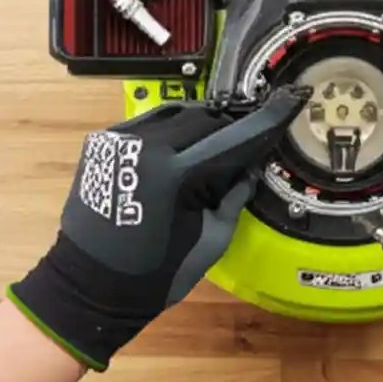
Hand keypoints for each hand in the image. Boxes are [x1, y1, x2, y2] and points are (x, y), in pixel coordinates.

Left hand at [9, 86, 309, 370]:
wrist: (90, 284)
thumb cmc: (157, 273)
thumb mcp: (212, 239)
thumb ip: (234, 196)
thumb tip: (251, 167)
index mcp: (174, 173)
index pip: (231, 137)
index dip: (266, 118)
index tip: (293, 97)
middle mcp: (145, 146)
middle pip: (203, 119)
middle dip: (228, 129)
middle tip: (241, 150)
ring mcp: (119, 139)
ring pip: (174, 114)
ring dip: (198, 126)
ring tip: (209, 149)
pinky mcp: (102, 141)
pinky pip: (147, 124)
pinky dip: (169, 133)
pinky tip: (177, 151)